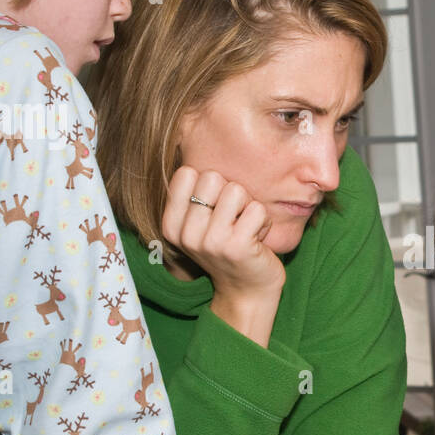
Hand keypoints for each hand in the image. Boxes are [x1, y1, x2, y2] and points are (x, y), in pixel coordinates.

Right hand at [161, 167, 284, 343]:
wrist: (247, 291)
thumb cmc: (228, 247)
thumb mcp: (202, 222)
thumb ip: (197, 193)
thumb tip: (197, 142)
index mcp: (171, 224)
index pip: (186, 172)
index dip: (210, 185)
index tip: (214, 211)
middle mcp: (186, 233)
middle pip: (213, 177)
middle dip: (231, 194)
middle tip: (234, 221)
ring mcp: (211, 241)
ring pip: (237, 190)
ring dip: (249, 208)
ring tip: (245, 230)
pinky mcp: (237, 246)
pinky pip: (257, 209)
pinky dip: (264, 222)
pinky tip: (257, 240)